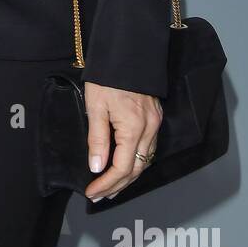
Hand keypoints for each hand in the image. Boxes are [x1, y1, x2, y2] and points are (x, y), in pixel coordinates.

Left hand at [84, 81, 162, 200]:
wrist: (127, 51)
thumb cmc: (107, 76)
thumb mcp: (95, 106)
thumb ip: (97, 138)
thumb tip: (97, 167)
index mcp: (133, 127)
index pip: (121, 167)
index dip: (106, 183)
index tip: (92, 192)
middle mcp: (149, 129)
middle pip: (136, 169)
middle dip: (117, 185)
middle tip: (100, 195)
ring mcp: (155, 123)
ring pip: (144, 160)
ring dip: (128, 176)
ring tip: (111, 187)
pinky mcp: (155, 117)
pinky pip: (148, 148)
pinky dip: (136, 161)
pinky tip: (125, 165)